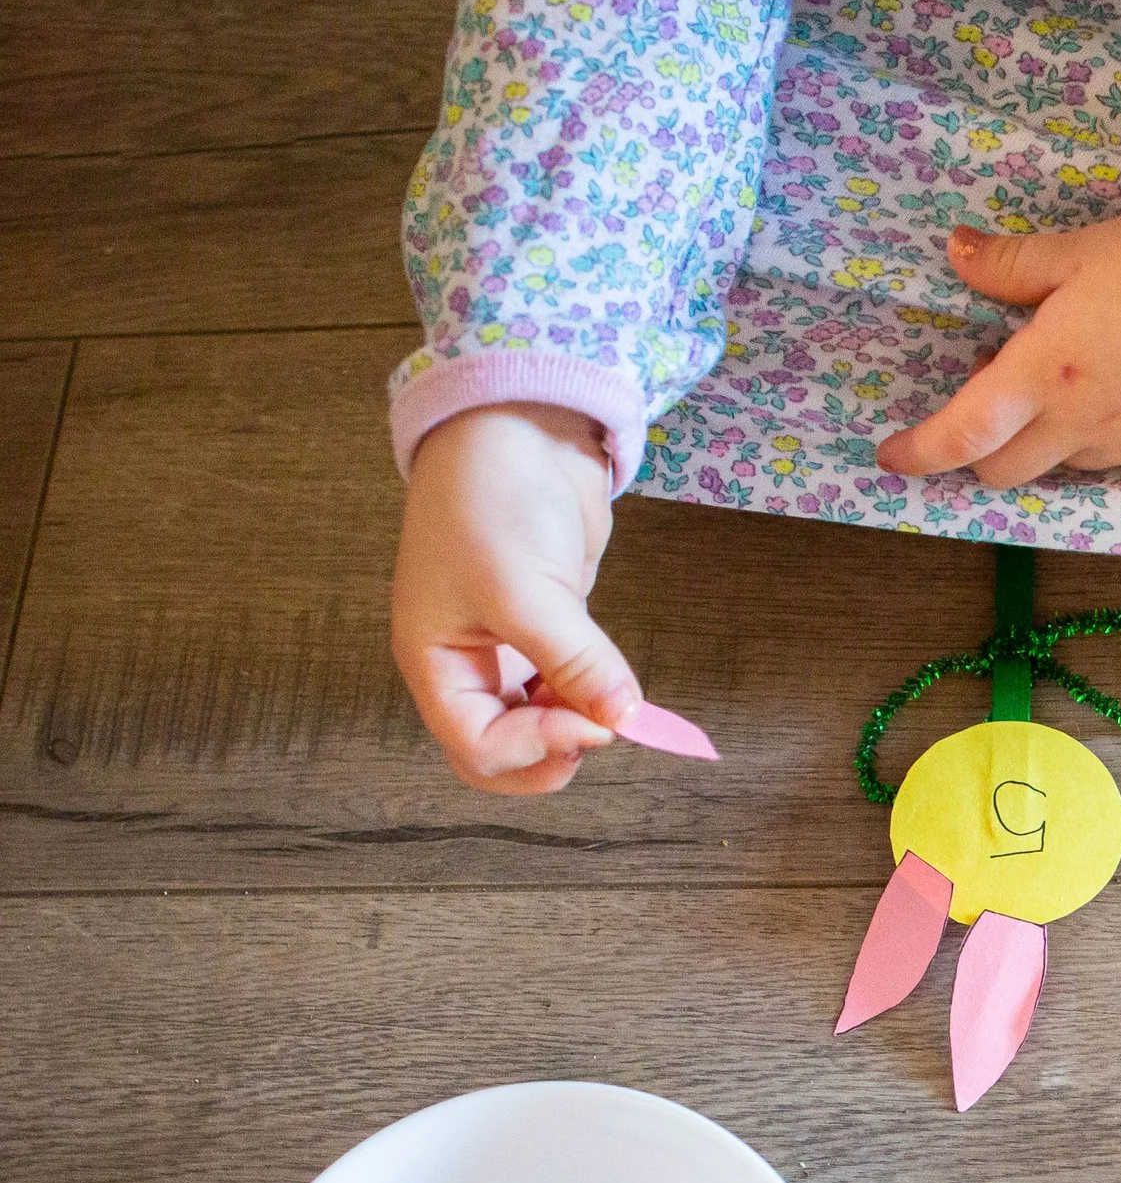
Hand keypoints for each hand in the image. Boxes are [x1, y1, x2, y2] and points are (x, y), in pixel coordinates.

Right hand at [391, 402, 640, 794]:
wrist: (518, 426)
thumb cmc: (491, 498)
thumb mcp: (526, 588)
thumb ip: (575, 661)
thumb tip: (624, 718)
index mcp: (434, 663)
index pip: (475, 748)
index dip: (533, 751)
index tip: (592, 726)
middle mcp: (465, 667)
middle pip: (499, 754)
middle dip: (550, 756)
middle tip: (601, 729)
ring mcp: (506, 651)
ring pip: (536, 728)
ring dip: (575, 729)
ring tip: (612, 702)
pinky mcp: (546, 632)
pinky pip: (564, 691)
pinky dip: (591, 699)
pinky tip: (615, 685)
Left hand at [876, 207, 1120, 485]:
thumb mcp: (1082, 250)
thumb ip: (1013, 266)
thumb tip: (957, 256)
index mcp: (1043, 373)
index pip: (961, 435)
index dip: (919, 453)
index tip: (893, 457)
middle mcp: (1081, 425)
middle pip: (1005, 470)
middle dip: (981, 451)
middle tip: (990, 405)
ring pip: (1066, 463)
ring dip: (1049, 439)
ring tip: (1073, 382)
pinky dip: (1109, 434)